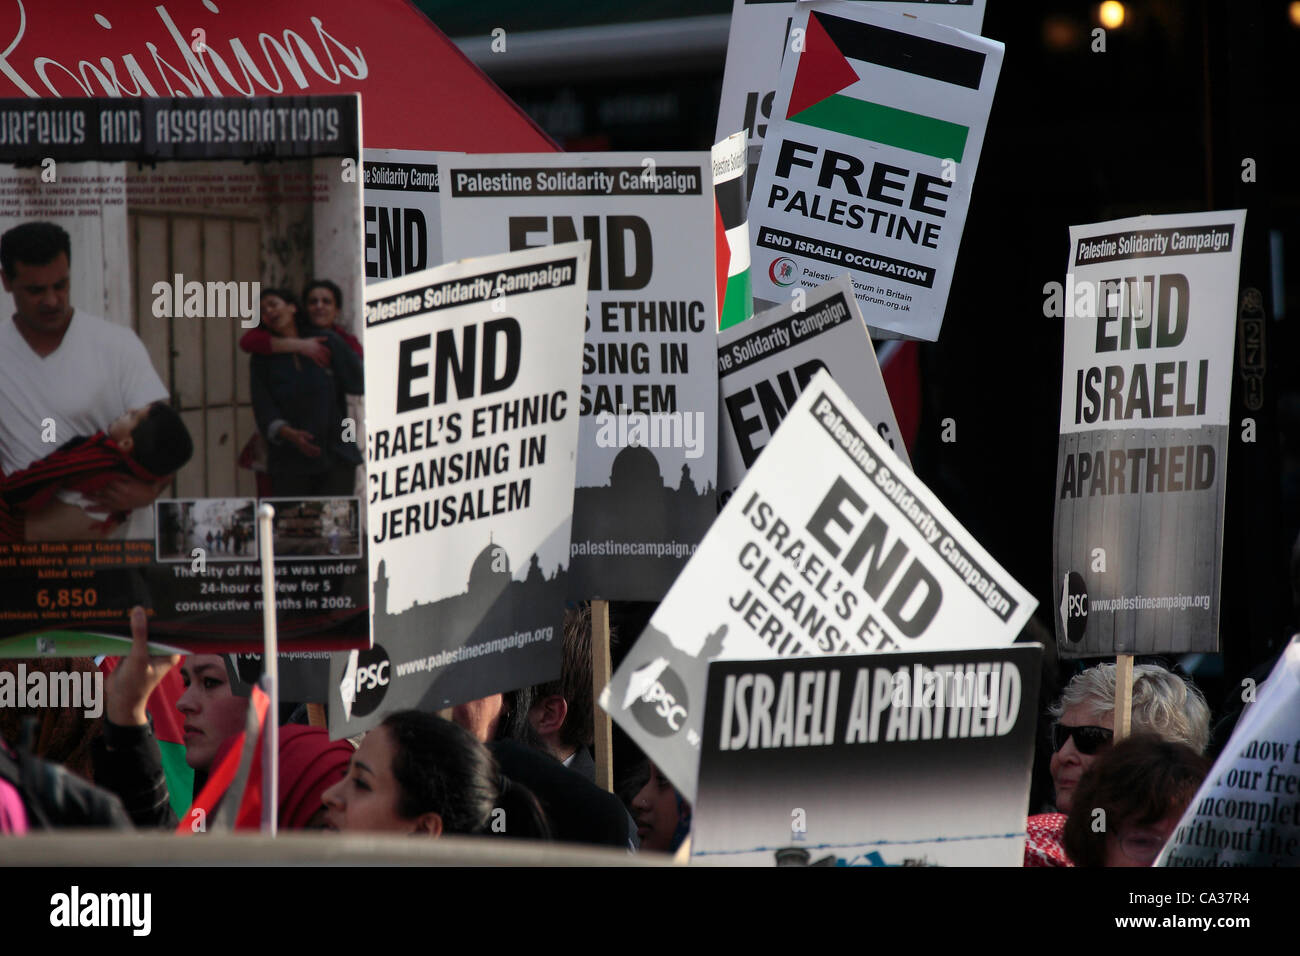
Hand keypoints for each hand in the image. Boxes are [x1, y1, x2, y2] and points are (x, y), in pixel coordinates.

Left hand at [87, 476, 166, 511]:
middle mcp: (118, 496)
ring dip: (91, 497)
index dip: (100, 479)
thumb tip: (108, 473)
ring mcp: (117, 503)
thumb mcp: (132, 478)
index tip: (93, 476)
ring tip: (82, 495)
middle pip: (102, 491)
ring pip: (101, 499)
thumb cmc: (142, 486)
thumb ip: (120, 476)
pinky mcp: (117, 508)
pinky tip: (87, 508)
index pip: (107, 483)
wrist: (149, 496)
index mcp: (122, 487)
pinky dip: (95, 509)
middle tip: (83, 485)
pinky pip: (105, 509)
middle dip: (93, 488)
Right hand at [106, 606, 180, 726]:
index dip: (165, 616)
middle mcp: (161, 650)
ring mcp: (146, 650)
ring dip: (136, 621)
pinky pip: (130, 636)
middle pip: (156, 629)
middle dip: (149, 616)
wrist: (119, 702)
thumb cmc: (134, 683)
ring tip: (132, 599)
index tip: (161, 598)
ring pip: (142, 631)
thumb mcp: (138, 657)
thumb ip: (139, 634)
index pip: (170, 629)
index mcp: (170, 652)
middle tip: (143, 594)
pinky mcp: (133, 652)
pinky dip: (125, 629)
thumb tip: (139, 611)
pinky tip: (120, 615)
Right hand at [280, 426, 321, 456]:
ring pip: (307, 453)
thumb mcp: (303, 433)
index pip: (310, 446)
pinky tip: (313, 455)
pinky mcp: (300, 449)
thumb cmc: (297, 434)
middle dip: (315, 452)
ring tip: (318, 455)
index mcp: (302, 442)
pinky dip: (309, 454)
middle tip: (320, 453)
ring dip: (313, 454)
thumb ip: (308, 435)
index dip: (315, 448)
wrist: (291, 436)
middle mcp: (302, 446)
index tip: (319, 449)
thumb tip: (313, 437)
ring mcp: (301, 448)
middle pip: (309, 451)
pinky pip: (305, 453)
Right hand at [294, 336, 330, 367]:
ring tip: (328, 365)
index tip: (331, 356)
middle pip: (325, 355)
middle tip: (330, 362)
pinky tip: (322, 366)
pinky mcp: (312, 356)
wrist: (300, 345)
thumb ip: (321, 339)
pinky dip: (320, 364)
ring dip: (325, 362)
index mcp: (319, 345)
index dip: (330, 354)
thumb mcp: (314, 339)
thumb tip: (327, 338)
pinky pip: (317, 361)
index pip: (327, 350)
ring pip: (322, 358)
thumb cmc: (307, 341)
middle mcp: (318, 349)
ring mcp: (315, 353)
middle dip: (328, 359)